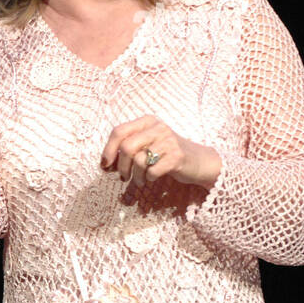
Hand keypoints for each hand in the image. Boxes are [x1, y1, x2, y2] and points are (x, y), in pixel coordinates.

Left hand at [100, 116, 221, 189]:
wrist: (198, 161)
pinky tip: (152, 178)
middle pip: (126, 147)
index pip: (118, 131)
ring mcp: (169, 141)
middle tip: (123, 177)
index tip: (105, 165)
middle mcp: (158, 127)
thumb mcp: (147, 145)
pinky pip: (152, 171)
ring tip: (139, 181)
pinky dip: (148, 178)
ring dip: (135, 176)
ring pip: (138, 160)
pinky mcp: (177, 157)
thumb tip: (105, 165)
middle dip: (121, 166)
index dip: (108, 150)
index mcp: (147, 121)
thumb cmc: (166, 154)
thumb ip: (127, 149)